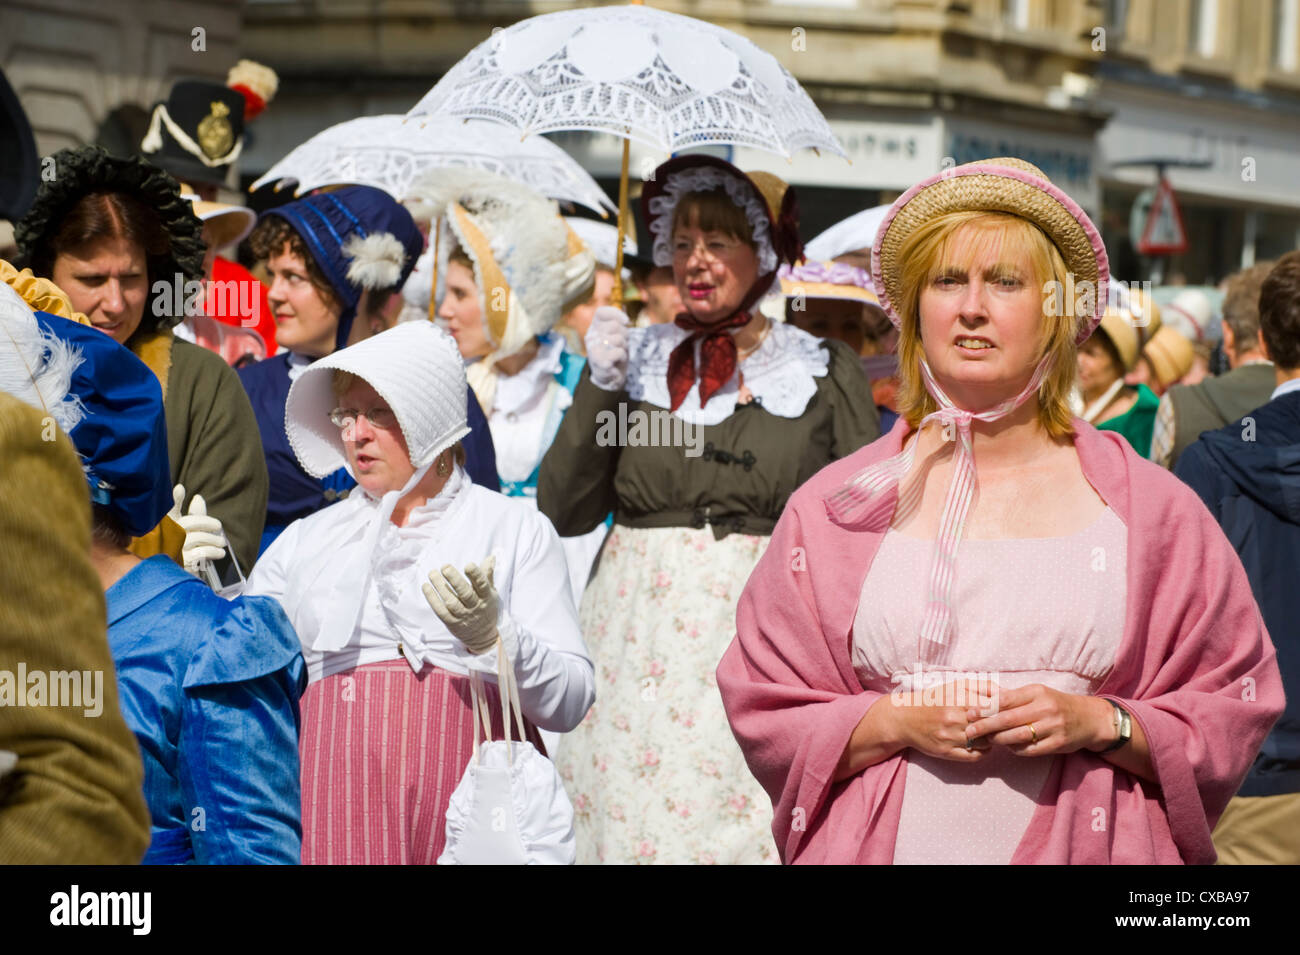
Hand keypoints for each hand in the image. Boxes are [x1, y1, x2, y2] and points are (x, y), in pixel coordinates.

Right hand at [169, 484, 226, 574]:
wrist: (180, 577)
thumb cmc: (186, 549)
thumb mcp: (191, 531)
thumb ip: (195, 515)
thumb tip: (198, 497)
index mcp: (169, 526)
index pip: (171, 511)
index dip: (175, 499)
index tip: (180, 488)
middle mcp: (168, 537)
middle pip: (189, 523)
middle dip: (206, 522)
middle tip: (219, 526)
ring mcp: (173, 550)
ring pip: (197, 538)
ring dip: (214, 539)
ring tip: (222, 543)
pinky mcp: (182, 563)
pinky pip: (201, 553)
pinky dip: (213, 552)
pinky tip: (220, 553)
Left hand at [421, 555, 499, 654]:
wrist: (482, 636)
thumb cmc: (485, 608)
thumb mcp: (490, 592)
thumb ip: (487, 574)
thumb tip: (491, 557)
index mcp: (486, 597)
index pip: (482, 585)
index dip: (476, 575)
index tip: (468, 564)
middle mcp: (475, 606)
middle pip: (465, 593)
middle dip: (455, 580)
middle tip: (445, 567)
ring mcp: (463, 616)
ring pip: (451, 602)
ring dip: (440, 587)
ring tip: (432, 573)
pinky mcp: (452, 623)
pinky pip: (441, 611)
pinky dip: (432, 599)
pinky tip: (426, 587)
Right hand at [584, 306, 629, 390]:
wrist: (609, 377)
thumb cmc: (613, 352)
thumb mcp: (616, 335)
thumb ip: (618, 323)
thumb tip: (624, 312)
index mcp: (594, 327)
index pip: (601, 312)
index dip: (615, 314)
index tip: (626, 321)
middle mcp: (591, 336)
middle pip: (614, 326)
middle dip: (624, 334)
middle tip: (621, 344)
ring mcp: (594, 349)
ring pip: (618, 339)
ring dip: (624, 347)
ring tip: (619, 353)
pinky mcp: (599, 361)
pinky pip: (619, 352)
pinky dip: (622, 357)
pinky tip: (617, 361)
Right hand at [890, 677, 998, 761]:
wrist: (904, 719)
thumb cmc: (934, 700)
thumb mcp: (956, 686)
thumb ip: (983, 686)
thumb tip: (1007, 693)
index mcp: (958, 700)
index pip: (994, 708)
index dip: (1005, 711)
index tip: (1009, 712)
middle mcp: (954, 719)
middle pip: (991, 727)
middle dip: (1000, 726)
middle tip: (1003, 725)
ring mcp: (950, 738)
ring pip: (985, 743)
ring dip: (992, 740)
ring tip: (989, 734)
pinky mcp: (946, 753)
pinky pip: (975, 757)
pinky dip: (983, 752)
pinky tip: (981, 744)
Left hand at [963, 684, 1110, 756]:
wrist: (1089, 718)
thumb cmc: (1055, 704)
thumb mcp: (1036, 694)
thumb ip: (1012, 697)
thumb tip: (983, 697)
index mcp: (1036, 692)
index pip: (1005, 700)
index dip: (984, 708)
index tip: (969, 713)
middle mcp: (1045, 708)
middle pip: (1008, 719)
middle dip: (985, 726)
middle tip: (970, 731)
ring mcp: (1053, 727)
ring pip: (1018, 736)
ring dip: (999, 739)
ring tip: (988, 740)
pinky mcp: (1058, 743)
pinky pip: (1031, 750)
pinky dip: (1016, 749)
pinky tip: (1008, 747)